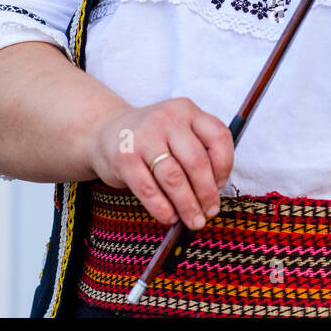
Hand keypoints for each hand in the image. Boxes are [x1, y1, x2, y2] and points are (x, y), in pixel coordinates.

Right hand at [88, 97, 233, 229]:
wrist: (105, 131)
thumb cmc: (152, 138)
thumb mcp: (178, 130)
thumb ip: (200, 150)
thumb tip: (216, 190)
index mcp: (187, 110)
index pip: (218, 137)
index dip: (225, 166)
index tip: (221, 185)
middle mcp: (167, 119)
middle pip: (196, 161)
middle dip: (207, 193)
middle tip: (210, 211)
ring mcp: (143, 137)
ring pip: (174, 178)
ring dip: (187, 205)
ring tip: (194, 220)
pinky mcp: (124, 158)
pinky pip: (148, 189)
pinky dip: (162, 208)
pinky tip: (170, 217)